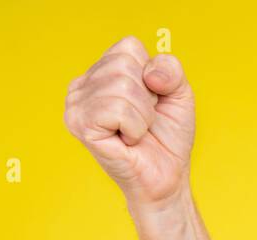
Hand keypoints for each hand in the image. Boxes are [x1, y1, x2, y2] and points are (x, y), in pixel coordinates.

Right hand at [64, 36, 195, 212]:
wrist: (167, 177)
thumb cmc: (168, 137)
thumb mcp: (180, 95)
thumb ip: (171, 69)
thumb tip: (149, 73)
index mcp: (102, 71)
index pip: (129, 46)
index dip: (153, 76)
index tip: (152, 101)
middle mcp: (83, 84)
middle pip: (125, 64)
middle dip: (147, 97)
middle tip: (143, 121)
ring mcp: (76, 103)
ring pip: (122, 86)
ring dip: (142, 115)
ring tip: (136, 132)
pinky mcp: (79, 124)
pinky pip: (117, 109)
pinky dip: (135, 127)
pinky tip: (128, 140)